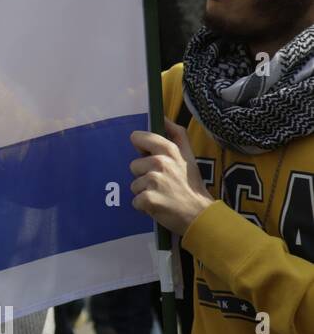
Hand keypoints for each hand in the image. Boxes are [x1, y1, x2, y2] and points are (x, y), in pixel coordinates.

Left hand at [129, 119, 213, 235]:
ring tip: (162, 195)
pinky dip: (144, 206)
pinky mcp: (148, 199)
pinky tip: (158, 206)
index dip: (141, 147)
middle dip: (144, 175)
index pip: (139, 137)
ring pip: (134, 184)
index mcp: (169, 151)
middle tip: (162, 183)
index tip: (148, 156)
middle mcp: (160, 163)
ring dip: (144, 191)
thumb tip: (163, 117)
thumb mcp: (189, 156)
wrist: (200, 215)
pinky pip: (135, 200)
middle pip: (134, 165)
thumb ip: (177, 135)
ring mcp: (154, 181)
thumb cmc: (191, 185)